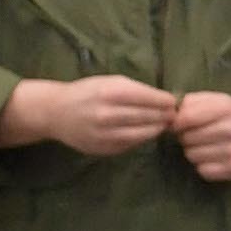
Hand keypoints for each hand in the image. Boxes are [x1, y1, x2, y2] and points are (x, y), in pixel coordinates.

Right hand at [0, 75, 180, 154]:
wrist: (55, 113)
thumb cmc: (87, 92)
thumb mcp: (109, 82)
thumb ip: (136, 90)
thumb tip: (165, 101)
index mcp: (111, 92)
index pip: (150, 99)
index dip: (166, 102)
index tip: (174, 102)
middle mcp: (109, 114)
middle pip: (150, 118)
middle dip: (165, 117)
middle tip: (174, 116)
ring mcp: (106, 134)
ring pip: (143, 134)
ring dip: (156, 130)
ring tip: (162, 125)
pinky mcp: (104, 149)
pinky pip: (131, 145)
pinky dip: (141, 139)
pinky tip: (144, 132)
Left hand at [172, 92, 230, 181]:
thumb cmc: (230, 116)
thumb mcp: (214, 100)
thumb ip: (190, 102)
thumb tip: (169, 115)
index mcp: (224, 108)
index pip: (186, 118)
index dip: (177, 123)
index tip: (179, 124)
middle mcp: (230, 129)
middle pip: (186, 138)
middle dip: (185, 137)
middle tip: (195, 135)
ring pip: (191, 156)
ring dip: (193, 151)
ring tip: (204, 145)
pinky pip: (202, 170)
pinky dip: (203, 165)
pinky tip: (212, 157)